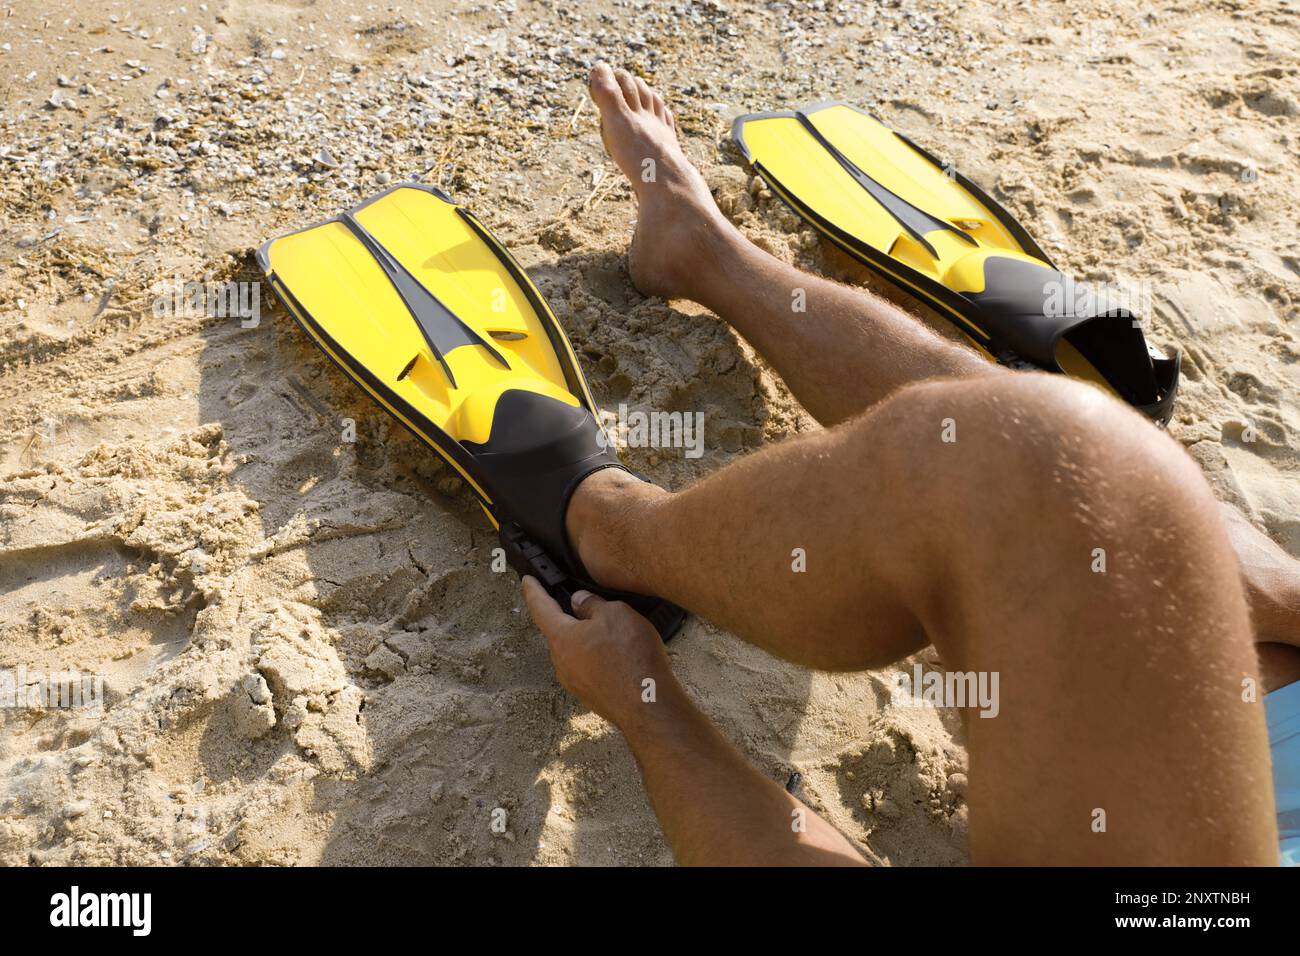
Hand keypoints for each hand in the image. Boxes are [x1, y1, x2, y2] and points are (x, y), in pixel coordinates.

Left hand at [521, 576, 674, 726]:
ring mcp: (574, 682)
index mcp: (561, 637)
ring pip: (576, 652)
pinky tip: (619, 657)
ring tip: (614, 635)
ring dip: (588, 641)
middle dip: (570, 619)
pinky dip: (598, 659)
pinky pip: (589, 668)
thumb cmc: (631, 657)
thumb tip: (579, 602)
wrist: (647, 704)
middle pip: (560, 632)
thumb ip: (592, 604)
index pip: (540, 608)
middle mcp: (561, 662)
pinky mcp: (590, 695)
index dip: (533, 591)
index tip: (527, 582)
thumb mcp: (616, 613)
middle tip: (586, 606)